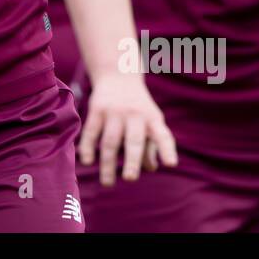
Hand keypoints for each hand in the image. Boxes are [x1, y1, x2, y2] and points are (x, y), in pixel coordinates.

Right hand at [79, 70, 177, 184]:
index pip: (162, 135)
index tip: (171, 164)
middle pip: (133, 140)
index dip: (166, 150)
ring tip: (108, 183)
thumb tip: (151, 168)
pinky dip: (88, 147)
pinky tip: (87, 162)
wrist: (118, 75)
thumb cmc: (138, 106)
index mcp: (152, 119)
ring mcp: (114, 111)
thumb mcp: (151, 120)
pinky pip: (91, 131)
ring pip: (110, 141)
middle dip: (132, 160)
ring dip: (107, 163)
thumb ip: (152, 145)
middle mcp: (135, 114)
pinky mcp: (96, 109)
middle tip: (130, 179)